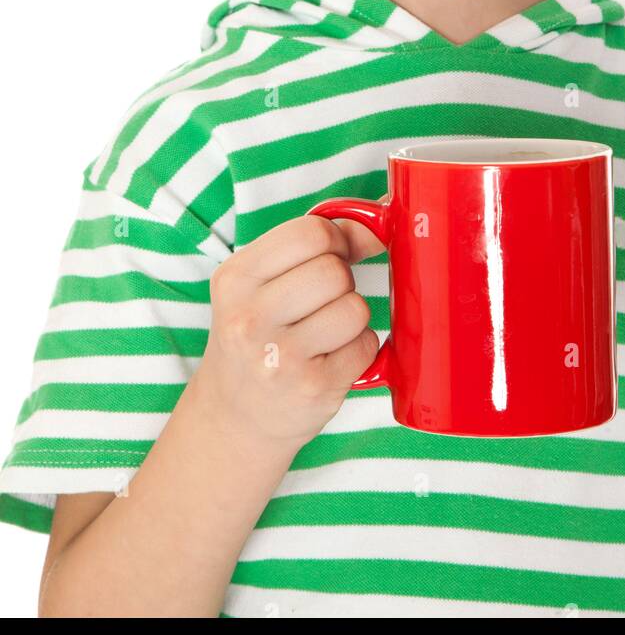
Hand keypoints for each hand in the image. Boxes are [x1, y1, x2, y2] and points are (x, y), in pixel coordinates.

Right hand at [191, 194, 388, 450]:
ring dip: (352, 317)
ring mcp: (280, 357)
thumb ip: (315, 244)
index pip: (310, 232)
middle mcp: (250, 318)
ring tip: (324, 332)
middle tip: (322, 301)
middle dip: (342, 281)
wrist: (232, 417)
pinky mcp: (313, 388)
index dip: (335, 239)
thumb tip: (381, 217)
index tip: (333, 254)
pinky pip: (367, 345)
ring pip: (355, 308)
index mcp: (235, 279)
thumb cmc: (257, 337)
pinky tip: (331, 358)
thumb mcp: (261, 284)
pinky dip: (359, 349)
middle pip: (335, 271)